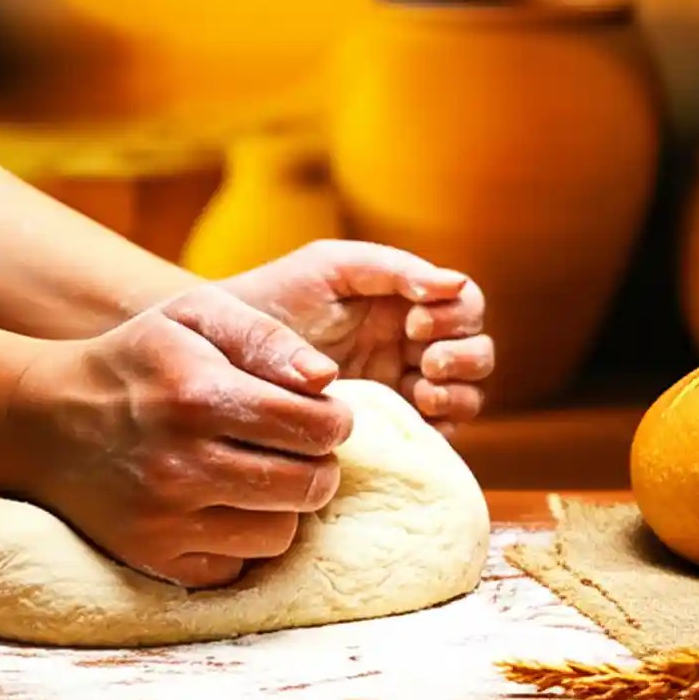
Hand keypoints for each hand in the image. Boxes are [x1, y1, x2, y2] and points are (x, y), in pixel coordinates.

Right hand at [7, 285, 351, 587]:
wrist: (45, 421)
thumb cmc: (140, 359)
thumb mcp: (196, 315)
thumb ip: (267, 337)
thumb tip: (325, 378)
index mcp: (198, 396)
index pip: (318, 427)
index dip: (334, 420)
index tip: (319, 414)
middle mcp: (181, 465)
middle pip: (311, 485)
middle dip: (319, 463)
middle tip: (296, 446)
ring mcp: (164, 520)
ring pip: (283, 532)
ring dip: (285, 504)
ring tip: (259, 472)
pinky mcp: (155, 559)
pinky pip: (241, 564)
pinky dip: (243, 538)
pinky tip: (222, 503)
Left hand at [221, 240, 494, 435]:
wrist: (222, 353)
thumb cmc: (276, 299)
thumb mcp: (332, 267)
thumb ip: (393, 267)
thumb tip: (455, 282)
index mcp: (405, 303)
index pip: (465, 305)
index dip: (457, 315)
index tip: (417, 320)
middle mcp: (412, 346)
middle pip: (476, 351)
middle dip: (463, 355)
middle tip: (424, 361)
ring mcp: (402, 390)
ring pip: (466, 393)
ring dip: (458, 391)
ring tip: (420, 390)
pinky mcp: (389, 429)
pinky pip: (440, 432)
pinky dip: (443, 424)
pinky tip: (414, 415)